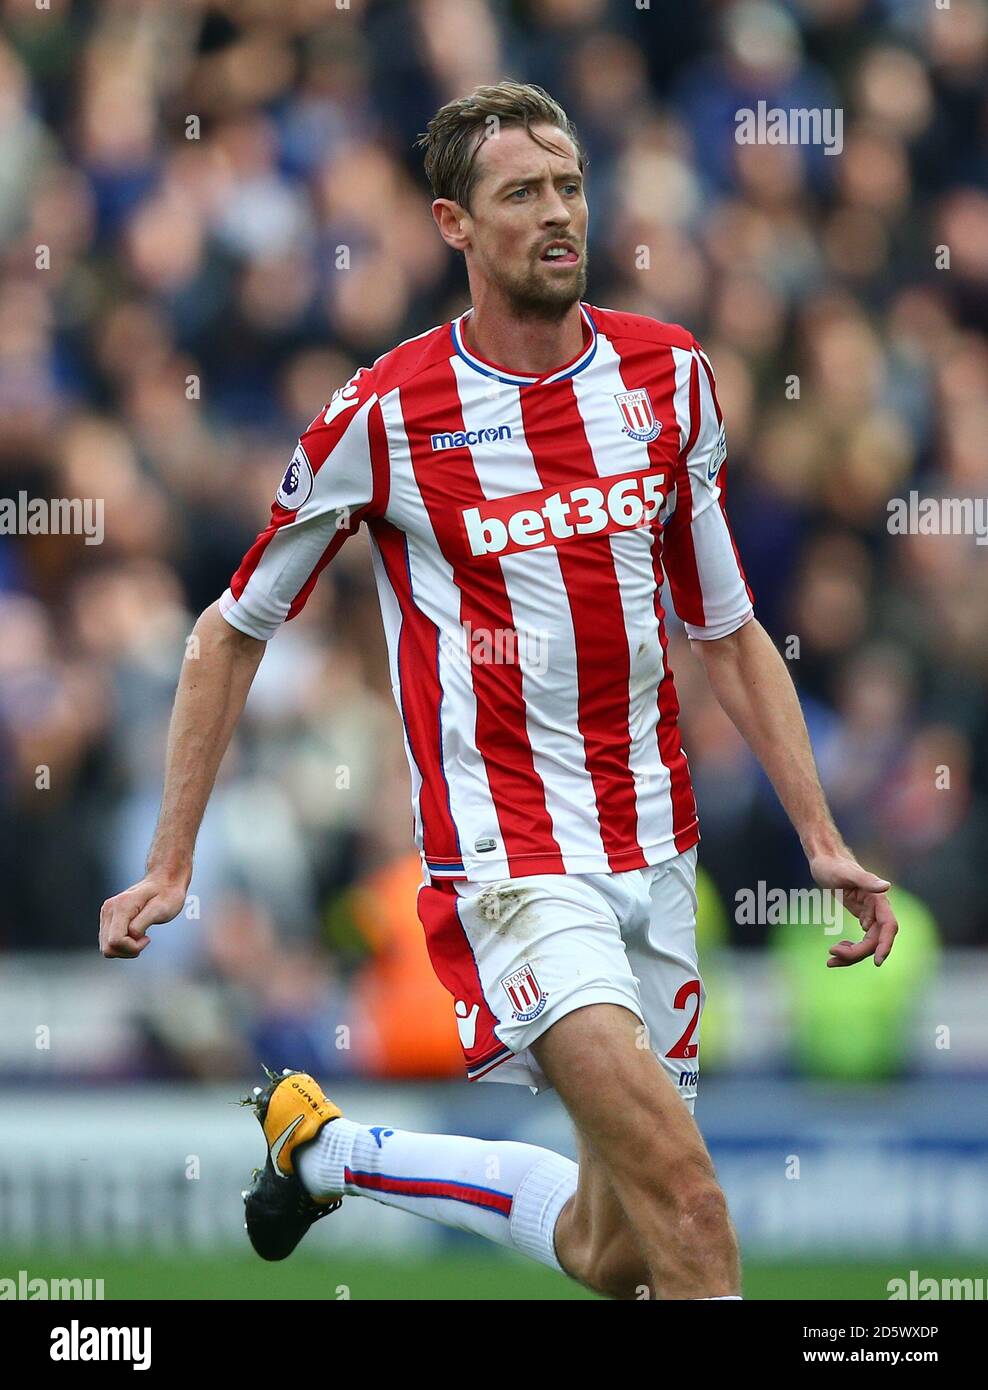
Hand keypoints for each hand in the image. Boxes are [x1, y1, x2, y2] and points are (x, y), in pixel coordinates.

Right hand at [99, 874, 189, 958]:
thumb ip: (143, 923)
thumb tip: (131, 935)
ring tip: (141, 937)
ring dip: (125, 949)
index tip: (147, 938)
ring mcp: (106, 913)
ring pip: (106, 947)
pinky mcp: (108, 918)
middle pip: (108, 947)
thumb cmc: (167, 895)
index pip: (115, 941)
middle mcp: (109, 909)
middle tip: (145, 939)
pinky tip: (135, 935)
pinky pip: (109, 942)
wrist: (164, 881)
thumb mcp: (161, 910)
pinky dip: (122, 945)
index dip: (132, 947)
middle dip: (128, 950)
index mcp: (121, 906)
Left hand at [808, 852, 898, 967]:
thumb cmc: (833, 865)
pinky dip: (850, 948)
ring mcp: (871, 915)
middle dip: (857, 952)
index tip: (876, 962)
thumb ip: (866, 880)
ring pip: (868, 944)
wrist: (825, 860)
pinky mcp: (862, 917)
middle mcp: (878, 910)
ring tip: (830, 960)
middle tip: (832, 953)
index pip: (888, 927)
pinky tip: (835, 950)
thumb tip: (887, 887)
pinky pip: (860, 940)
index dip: (885, 945)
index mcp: (879, 900)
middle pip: (875, 940)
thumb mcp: (846, 873)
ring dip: (851, 955)